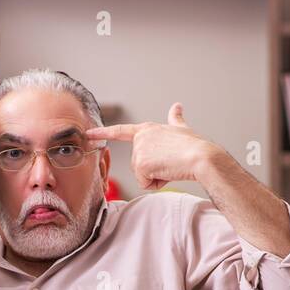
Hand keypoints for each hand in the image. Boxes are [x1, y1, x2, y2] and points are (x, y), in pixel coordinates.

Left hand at [87, 103, 217, 190]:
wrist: (201, 157)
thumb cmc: (195, 145)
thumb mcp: (182, 129)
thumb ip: (175, 120)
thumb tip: (177, 106)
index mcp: (147, 129)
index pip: (120, 131)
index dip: (102, 133)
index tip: (88, 133)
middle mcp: (140, 138)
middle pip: (137, 165)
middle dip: (153, 170)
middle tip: (170, 162)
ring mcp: (139, 150)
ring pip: (141, 175)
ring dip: (156, 177)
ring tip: (171, 166)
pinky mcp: (141, 164)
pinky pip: (145, 183)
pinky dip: (157, 183)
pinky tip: (168, 173)